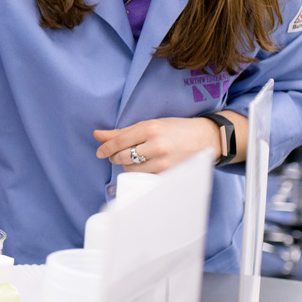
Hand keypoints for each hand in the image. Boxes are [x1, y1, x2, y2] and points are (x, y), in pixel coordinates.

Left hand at [93, 117, 220, 172]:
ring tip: (133, 159)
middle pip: (123, 157)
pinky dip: (140, 172)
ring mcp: (163, 161)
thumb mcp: (149, 124)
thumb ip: (122, 131)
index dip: (106, 148)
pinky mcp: (169, 174)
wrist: (205, 139)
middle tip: (117, 155)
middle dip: (116, 157)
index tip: (100, 152)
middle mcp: (156, 145)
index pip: (120, 141)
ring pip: (132, 169)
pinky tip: (144, 166)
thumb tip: (97, 135)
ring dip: (127, 166)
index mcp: (150, 128)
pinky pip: (144, 177)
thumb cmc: (174, 129)